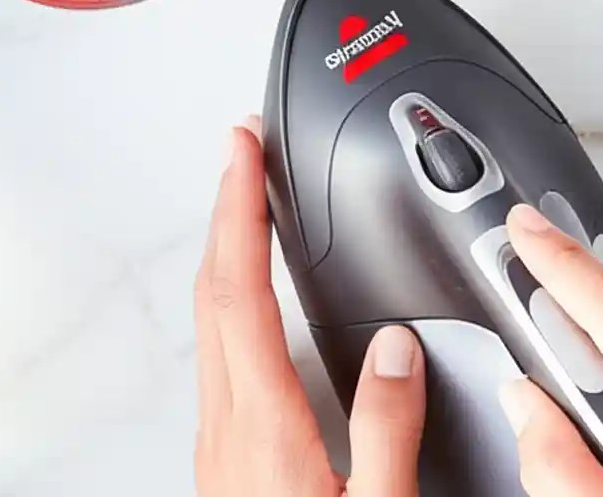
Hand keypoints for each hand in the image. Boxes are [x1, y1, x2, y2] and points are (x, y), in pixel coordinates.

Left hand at [194, 120, 426, 496]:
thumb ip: (385, 429)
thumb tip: (392, 349)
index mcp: (263, 422)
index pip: (239, 285)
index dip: (237, 207)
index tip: (241, 149)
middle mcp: (227, 420)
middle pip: (212, 287)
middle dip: (226, 208)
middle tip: (242, 154)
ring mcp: (219, 436)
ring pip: (209, 316)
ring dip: (227, 250)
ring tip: (251, 209)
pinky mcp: (225, 451)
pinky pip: (221, 349)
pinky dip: (233, 297)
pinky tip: (255, 301)